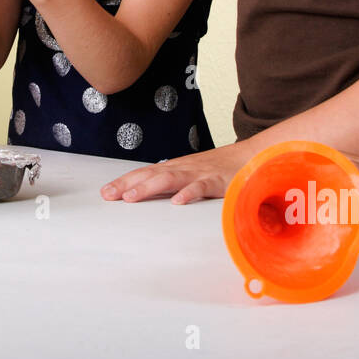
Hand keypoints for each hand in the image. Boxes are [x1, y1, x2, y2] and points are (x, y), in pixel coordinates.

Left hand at [101, 141, 252, 203]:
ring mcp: (199, 173)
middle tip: (108, 195)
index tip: (105, 193)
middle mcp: (183, 168)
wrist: (253, 157)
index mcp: (176, 168)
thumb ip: (174, 184)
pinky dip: (189, 193)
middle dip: (127, 184)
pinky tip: (177, 201)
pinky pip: (202, 187)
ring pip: (170, 179)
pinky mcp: (218, 181)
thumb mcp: (193, 176)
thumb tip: (150, 196)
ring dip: (148, 187)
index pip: (145, 173)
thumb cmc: (221, 169)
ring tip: (131, 197)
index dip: (124, 182)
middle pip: (150, 174)